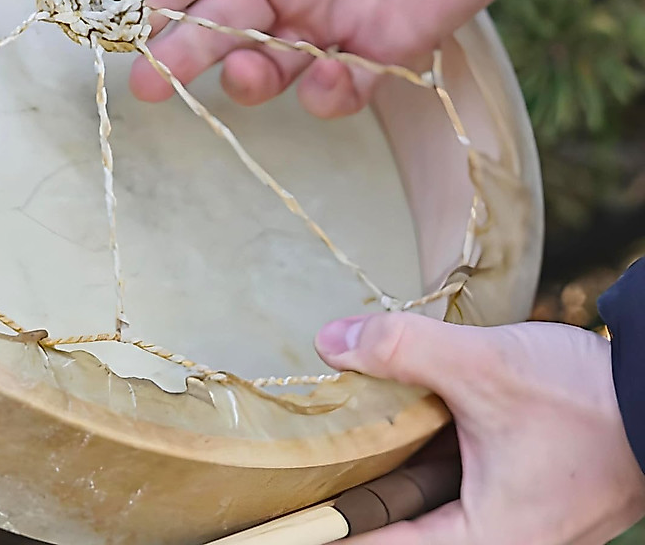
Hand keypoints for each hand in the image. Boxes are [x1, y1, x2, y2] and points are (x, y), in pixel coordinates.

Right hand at [128, 0, 554, 116]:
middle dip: (180, 57)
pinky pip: (342, 85)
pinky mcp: (385, 43)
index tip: (130, 24)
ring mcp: (330, 12)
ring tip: (249, 70)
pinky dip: (327, 92)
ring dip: (250, 78)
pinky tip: (329, 72)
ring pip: (269, 64)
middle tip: (154, 84)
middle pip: (213, 26)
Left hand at [315, 313, 644, 542]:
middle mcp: (502, 543)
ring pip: (432, 506)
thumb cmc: (582, 399)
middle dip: (357, 502)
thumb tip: (327, 342)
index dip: (330, 533)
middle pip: (406, 530)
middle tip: (300, 478)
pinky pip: (456, 487)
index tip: (284, 522)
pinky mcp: (526, 495)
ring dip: (392, 476)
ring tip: (332, 450)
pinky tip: (394, 424)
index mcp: (489, 542)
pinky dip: (423, 460)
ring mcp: (518, 523)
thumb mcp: (480, 367)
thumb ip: (400, 350)